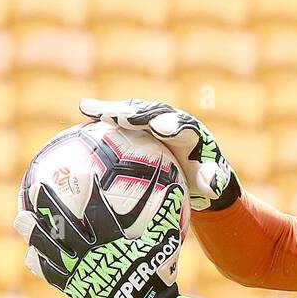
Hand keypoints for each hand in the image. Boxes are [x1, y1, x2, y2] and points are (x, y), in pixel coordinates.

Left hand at [14, 176, 222, 297]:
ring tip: (20, 218)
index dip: (88, 193)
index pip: (98, 212)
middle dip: (50, 206)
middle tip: (36, 188)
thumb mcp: (165, 244)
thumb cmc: (158, 273)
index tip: (80, 174)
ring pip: (52, 249)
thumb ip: (166, 216)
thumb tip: (178, 188)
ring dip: (35, 233)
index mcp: (113, 241)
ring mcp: (82, 272)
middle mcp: (93, 254)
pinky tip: (31, 256)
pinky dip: (42, 266)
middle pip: (65, 227)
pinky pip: (55, 276)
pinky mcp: (77, 289)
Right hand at [79, 98, 240, 211]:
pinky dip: (104, 112)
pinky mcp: (138, 122)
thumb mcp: (211, 184)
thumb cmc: (202, 179)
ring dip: (115, 109)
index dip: (171, 125)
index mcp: (190, 133)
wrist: (194, 168)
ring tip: (96, 110)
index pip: (182, 126)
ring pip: (133, 110)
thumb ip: (213, 182)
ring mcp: (152, 117)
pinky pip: (120, 116)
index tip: (160, 128)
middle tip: (121, 117)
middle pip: (153, 113)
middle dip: (138, 114)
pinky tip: (84, 109)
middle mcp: (170, 119)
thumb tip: (212, 188)